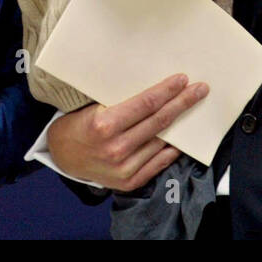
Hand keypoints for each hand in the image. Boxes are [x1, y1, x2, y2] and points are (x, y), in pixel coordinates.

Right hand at [47, 74, 207, 190]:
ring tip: (192, 111)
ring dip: (180, 126)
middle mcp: (116, 148)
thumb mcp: (93, 107)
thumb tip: (154, 91)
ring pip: (161, 141)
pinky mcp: (128, 181)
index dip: (167, 91)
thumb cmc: (78, 125)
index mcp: (104, 124)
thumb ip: (121, 103)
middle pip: (158, 121)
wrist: (62, 156)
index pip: (145, 104)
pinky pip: (157, 163)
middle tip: (199, 90)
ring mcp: (123, 168)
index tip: (182, 80)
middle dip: (182, 103)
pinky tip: (180, 139)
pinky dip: (171, 150)